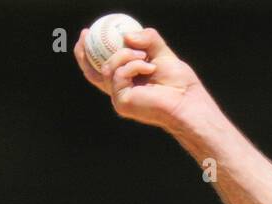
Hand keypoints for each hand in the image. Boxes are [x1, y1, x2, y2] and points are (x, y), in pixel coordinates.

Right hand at [74, 26, 209, 131]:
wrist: (187, 101)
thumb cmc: (180, 83)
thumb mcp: (162, 53)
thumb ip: (148, 39)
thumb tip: (126, 35)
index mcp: (128, 81)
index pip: (102, 67)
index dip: (89, 51)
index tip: (88, 32)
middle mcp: (120, 91)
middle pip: (92, 71)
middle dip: (84, 52)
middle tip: (86, 33)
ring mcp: (119, 98)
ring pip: (107, 67)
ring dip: (126, 55)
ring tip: (145, 56)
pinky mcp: (122, 102)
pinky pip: (119, 74)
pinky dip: (134, 65)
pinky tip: (149, 67)